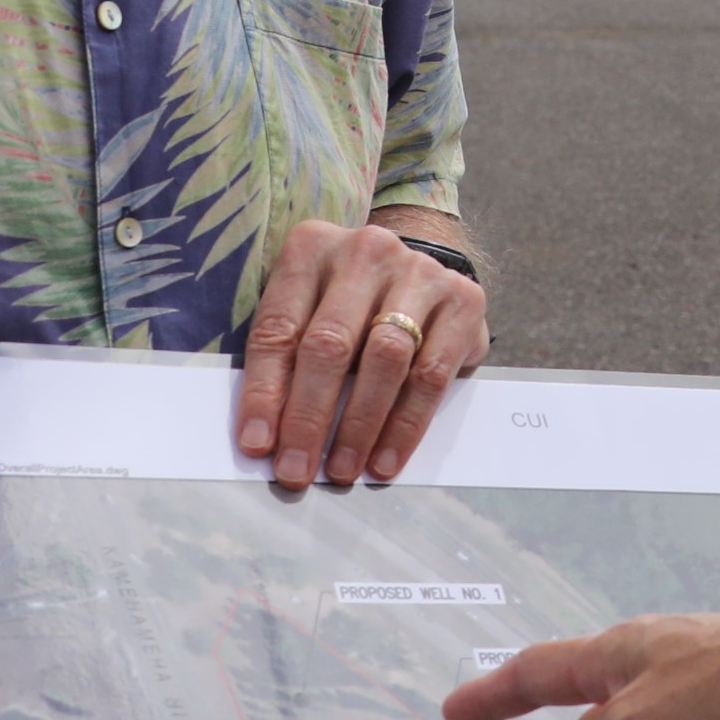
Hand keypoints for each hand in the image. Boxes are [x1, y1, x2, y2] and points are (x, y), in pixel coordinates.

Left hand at [236, 218, 489, 487]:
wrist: (417, 268)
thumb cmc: (345, 303)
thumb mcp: (304, 311)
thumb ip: (283, 359)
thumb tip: (262, 439)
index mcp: (311, 248)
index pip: (279, 328)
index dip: (264, 392)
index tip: (257, 446)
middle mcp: (366, 252)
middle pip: (331, 344)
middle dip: (309, 417)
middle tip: (296, 471)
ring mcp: (419, 272)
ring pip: (384, 359)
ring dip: (359, 425)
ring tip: (342, 470)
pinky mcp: (462, 300)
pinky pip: (432, 374)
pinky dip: (406, 425)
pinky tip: (386, 459)